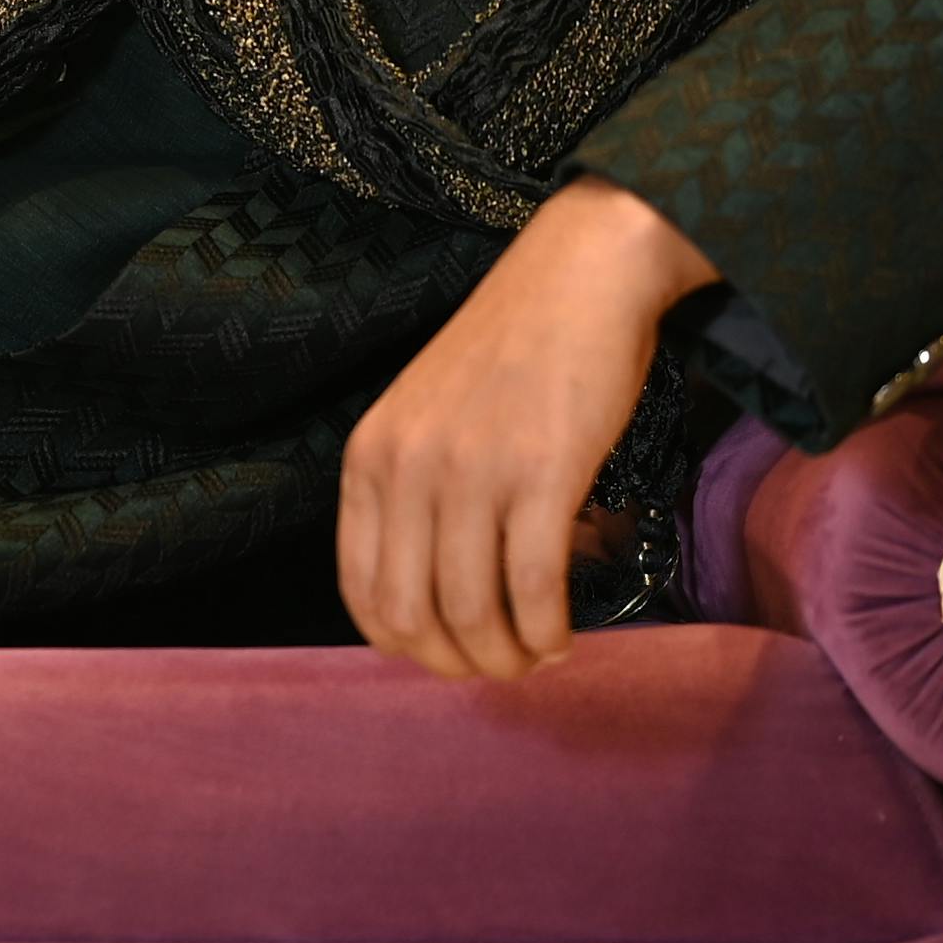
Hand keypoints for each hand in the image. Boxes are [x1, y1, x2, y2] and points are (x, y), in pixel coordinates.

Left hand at [335, 178, 719, 681]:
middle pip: (411, 618)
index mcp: (368, 459)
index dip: (408, 646)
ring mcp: (471, 471)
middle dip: (458, 663)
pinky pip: (533, 588)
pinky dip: (548, 630)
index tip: (452, 654)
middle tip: (503, 666)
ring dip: (510, 656)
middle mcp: (406, 469)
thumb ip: (415, 493)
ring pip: (473, 613)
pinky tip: (564, 636)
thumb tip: (435, 600)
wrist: (581, 276)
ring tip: (541, 655)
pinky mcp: (540, 473)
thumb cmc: (513, 351)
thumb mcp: (427, 417)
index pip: (362, 593)